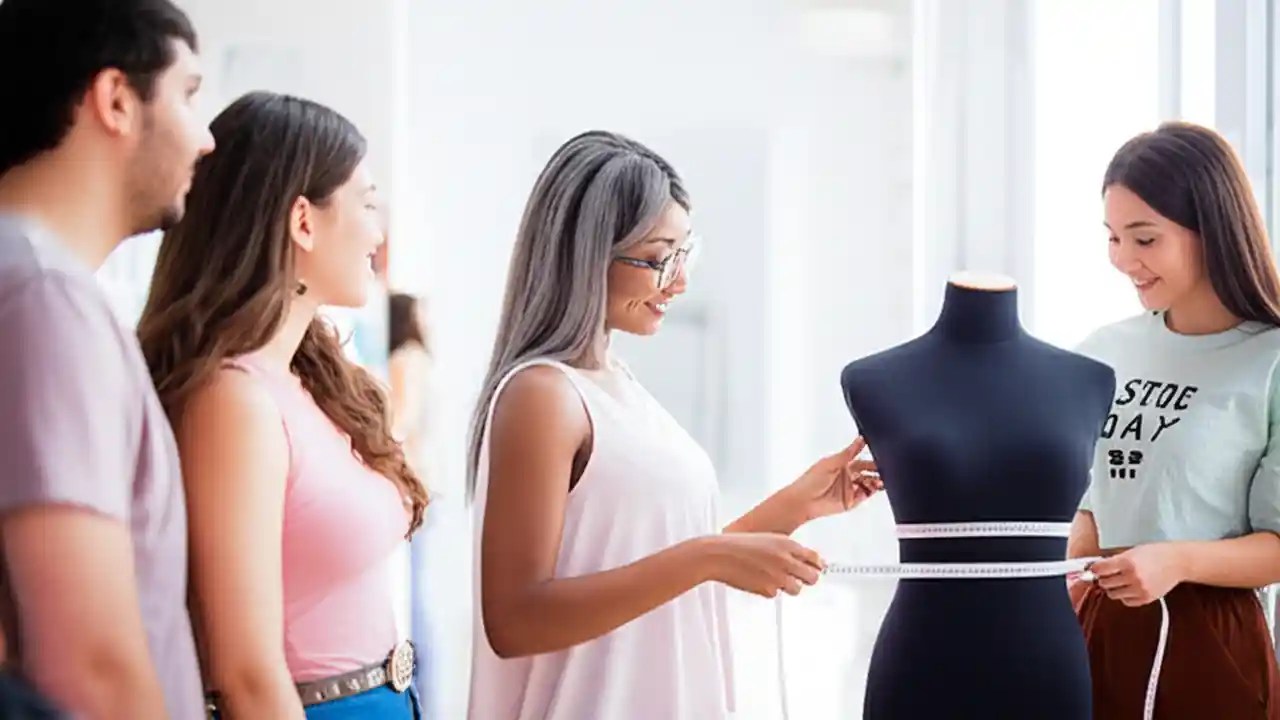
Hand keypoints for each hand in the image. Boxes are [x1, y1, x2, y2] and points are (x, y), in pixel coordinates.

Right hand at [701, 533, 825, 598]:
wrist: (719, 555)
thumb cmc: (740, 545)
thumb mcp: (768, 539)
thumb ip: (787, 549)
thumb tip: (803, 560)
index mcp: (787, 544)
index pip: (814, 558)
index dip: (816, 565)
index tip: (815, 568)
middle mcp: (786, 560)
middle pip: (812, 577)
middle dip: (807, 579)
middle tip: (799, 578)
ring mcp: (778, 576)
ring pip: (797, 589)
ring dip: (789, 586)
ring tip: (774, 578)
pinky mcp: (767, 589)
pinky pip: (776, 594)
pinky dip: (769, 589)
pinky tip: (758, 580)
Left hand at [787, 437, 882, 521]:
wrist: (804, 501)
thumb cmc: (811, 480)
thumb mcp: (831, 462)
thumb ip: (848, 452)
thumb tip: (860, 439)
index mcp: (841, 464)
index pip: (859, 458)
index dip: (869, 456)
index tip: (881, 453)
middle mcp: (847, 476)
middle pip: (867, 471)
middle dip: (877, 469)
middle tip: (885, 468)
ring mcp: (849, 489)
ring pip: (868, 483)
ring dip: (876, 480)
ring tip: (881, 479)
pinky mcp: (851, 501)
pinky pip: (865, 495)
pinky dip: (872, 490)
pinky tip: (875, 486)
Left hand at [1086, 543, 1186, 606]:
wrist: (1178, 562)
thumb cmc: (1156, 554)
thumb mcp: (1132, 551)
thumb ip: (1115, 560)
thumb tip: (1097, 567)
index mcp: (1127, 562)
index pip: (1100, 569)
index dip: (1094, 569)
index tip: (1094, 569)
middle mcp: (1133, 576)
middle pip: (1105, 583)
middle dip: (1104, 578)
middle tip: (1108, 575)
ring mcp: (1140, 589)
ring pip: (1113, 594)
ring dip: (1113, 588)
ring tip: (1120, 581)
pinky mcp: (1147, 598)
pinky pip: (1127, 602)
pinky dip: (1125, 596)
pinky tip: (1130, 588)